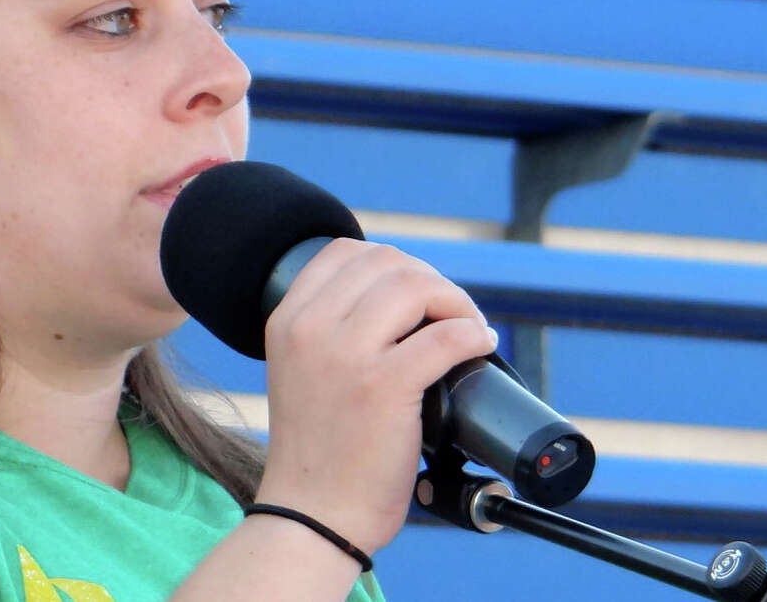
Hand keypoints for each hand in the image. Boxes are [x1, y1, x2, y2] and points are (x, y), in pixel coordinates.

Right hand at [253, 238, 496, 554]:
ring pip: (416, 286)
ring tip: (468, 327)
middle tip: (450, 313)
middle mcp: (310, 329)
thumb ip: (332, 332)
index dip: (391, 263)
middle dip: (430, 280)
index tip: (414, 294)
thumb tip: (403, 300)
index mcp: (287, 321)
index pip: (343, 252)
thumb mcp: (302, 371)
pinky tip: (480, 346)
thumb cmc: (317, 451)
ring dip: (455, 301)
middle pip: (387, 263)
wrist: (313, 515)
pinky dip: (472, 334)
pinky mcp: (384, 386)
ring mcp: (346, 355)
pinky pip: (445, 337)